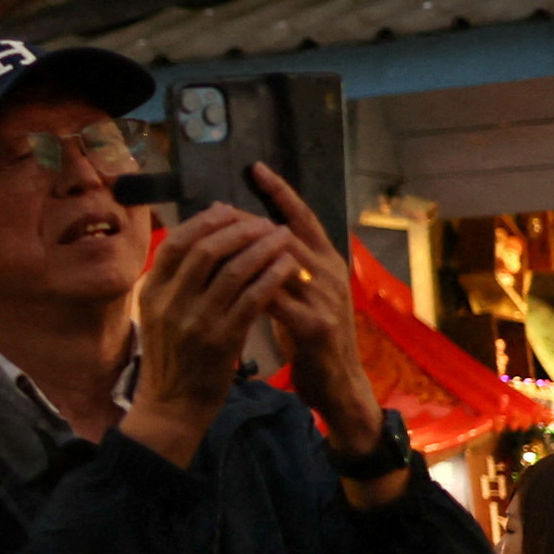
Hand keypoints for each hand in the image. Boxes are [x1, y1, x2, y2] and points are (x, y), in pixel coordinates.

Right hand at [121, 202, 303, 464]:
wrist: (172, 405)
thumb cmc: (171, 356)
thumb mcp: (159, 313)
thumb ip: (174, 280)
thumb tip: (202, 238)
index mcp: (152, 291)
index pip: (177, 242)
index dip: (206, 222)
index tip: (230, 210)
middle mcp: (170, 301)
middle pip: (206, 249)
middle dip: (240, 229)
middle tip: (264, 222)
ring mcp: (196, 320)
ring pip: (233, 270)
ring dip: (263, 248)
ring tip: (283, 236)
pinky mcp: (222, 339)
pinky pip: (252, 298)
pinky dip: (272, 276)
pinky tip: (287, 266)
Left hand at [247, 164, 386, 462]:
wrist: (339, 386)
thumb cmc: (310, 338)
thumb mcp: (298, 293)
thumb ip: (278, 266)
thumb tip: (243, 236)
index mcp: (326, 263)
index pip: (302, 218)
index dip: (280, 192)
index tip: (255, 168)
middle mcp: (331, 274)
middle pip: (285, 234)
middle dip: (249, 220)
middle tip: (218, 208)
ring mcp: (326, 300)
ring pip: (281, 262)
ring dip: (245, 250)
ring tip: (214, 239)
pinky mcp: (316, 327)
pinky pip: (276, 299)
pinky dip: (249, 289)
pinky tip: (223, 284)